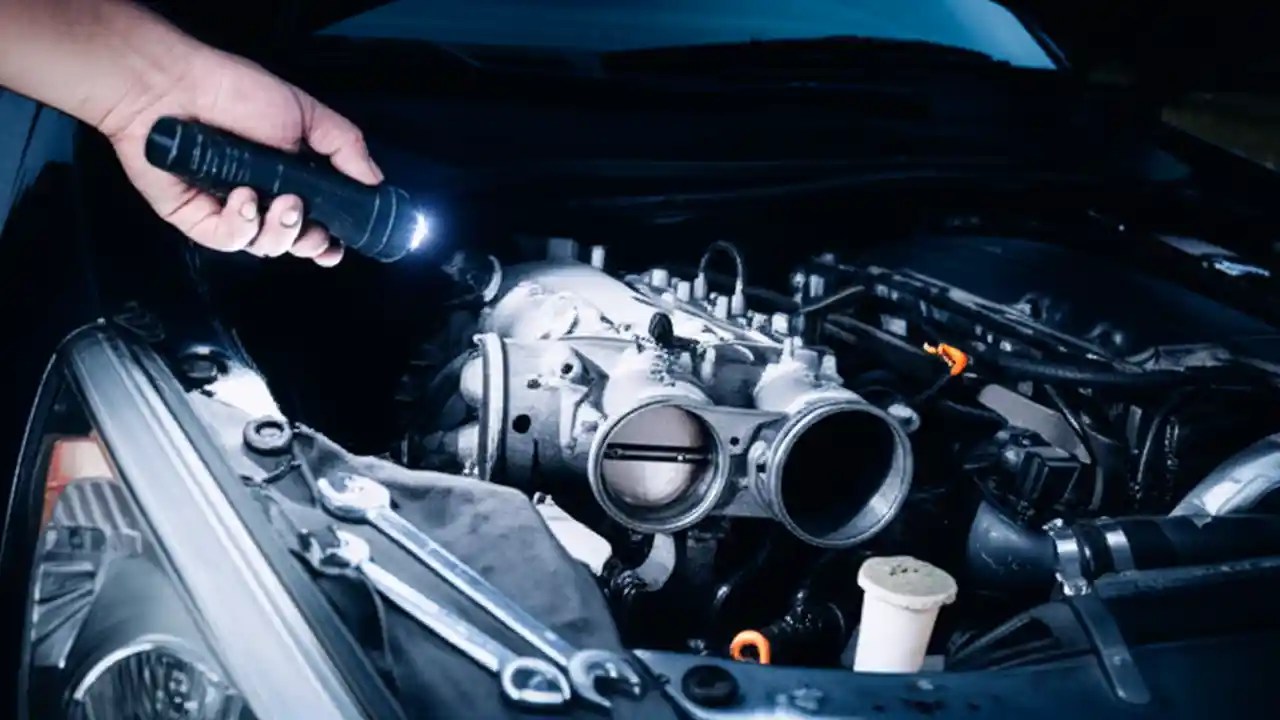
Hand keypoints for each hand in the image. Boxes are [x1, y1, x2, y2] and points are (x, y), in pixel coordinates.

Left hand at [101, 47, 383, 266]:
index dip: (329, 242)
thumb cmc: (235, 92)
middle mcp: (261, 200)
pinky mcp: (197, 219)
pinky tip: (242, 197)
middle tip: (311, 224)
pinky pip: (229, 241)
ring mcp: (228, 212)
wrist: (171, 86)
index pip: (317, 223)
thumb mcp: (306, 113)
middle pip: (294, 243)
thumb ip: (345, 147)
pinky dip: (242, 225)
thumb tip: (375, 181)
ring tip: (282, 202)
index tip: (337, 246)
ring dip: (281, 231)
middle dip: (309, 241)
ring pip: (265, 247)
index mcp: (290, 178)